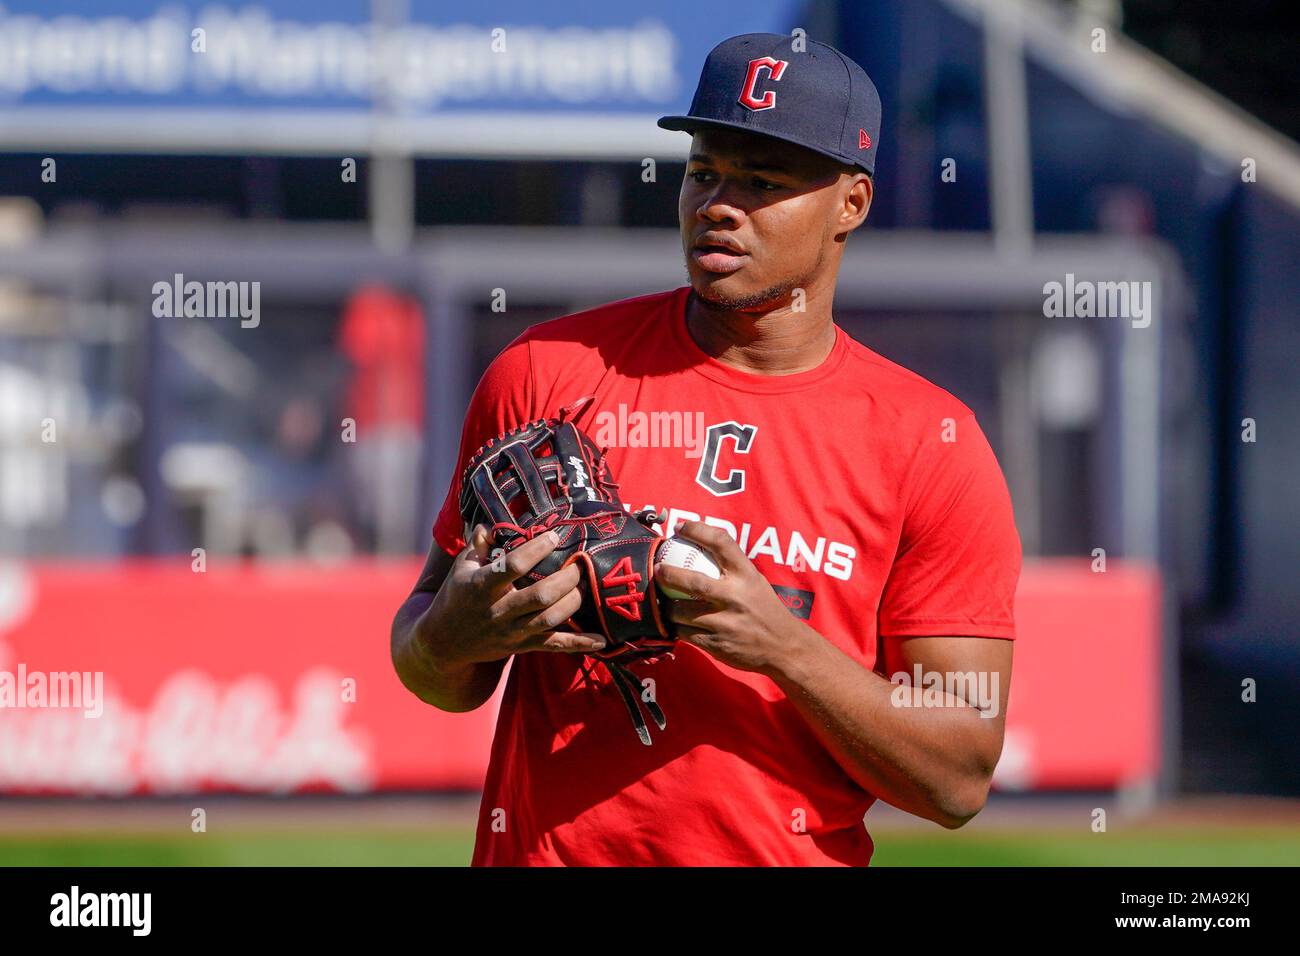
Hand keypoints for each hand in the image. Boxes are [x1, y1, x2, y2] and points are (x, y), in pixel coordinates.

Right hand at [418, 524, 606, 667]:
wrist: (445, 644)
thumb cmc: (456, 596)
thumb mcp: (461, 567)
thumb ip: (478, 543)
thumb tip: (493, 524)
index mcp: (481, 586)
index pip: (512, 566)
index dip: (535, 550)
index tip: (554, 536)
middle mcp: (498, 611)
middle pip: (540, 596)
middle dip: (565, 578)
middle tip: (579, 563)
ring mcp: (512, 632)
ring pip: (549, 619)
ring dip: (572, 601)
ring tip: (583, 585)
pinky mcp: (522, 646)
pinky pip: (555, 646)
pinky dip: (580, 644)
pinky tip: (601, 640)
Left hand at [653, 520, 811, 676]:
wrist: (784, 647)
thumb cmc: (765, 609)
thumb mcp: (755, 581)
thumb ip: (731, 567)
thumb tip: (697, 546)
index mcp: (747, 576)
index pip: (721, 542)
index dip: (697, 530)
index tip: (680, 527)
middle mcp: (735, 597)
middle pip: (692, 581)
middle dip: (668, 574)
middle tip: (658, 569)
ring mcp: (725, 623)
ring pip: (681, 611)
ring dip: (668, 607)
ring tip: (664, 601)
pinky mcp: (716, 645)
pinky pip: (685, 633)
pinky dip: (677, 627)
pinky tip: (675, 623)